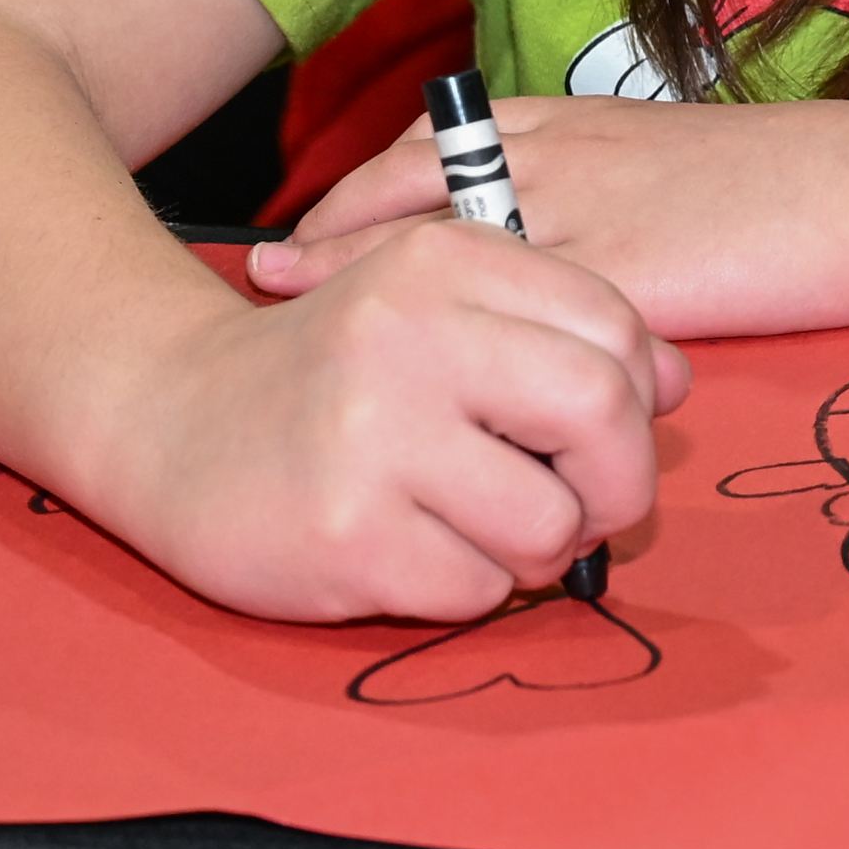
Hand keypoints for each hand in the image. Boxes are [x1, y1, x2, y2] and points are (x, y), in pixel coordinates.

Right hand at [85, 217, 688, 624]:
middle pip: (602, 411)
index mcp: (446, 259)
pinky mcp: (346, 533)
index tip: (604, 431)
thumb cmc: (338, 370)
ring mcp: (374, 435)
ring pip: (548, 521)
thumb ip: (561, 329)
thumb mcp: (444, 308)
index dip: (640, 396)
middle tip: (588, 504)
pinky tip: (412, 548)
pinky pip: (478, 589)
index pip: (616, 326)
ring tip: (480, 525)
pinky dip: (466, 586)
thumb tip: (676, 380)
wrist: (172, 417)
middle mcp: (411, 332)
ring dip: (537, 547)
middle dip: (620, 479)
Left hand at [247, 95, 848, 339]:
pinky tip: (423, 388)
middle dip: (336, 236)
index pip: (435, 156)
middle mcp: (564, 161)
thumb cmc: (784, 184)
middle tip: (269, 277)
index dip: (359, 199)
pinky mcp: (625, 275)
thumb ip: (603, 195)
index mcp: (574, 128)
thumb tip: (552, 240)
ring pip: (454, 249)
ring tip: (308, 325)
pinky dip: (464, 349)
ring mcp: (591, 214)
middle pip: (416, 194)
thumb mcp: (670, 165)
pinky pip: (524, 318)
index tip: (300, 238)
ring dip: (376, 286)